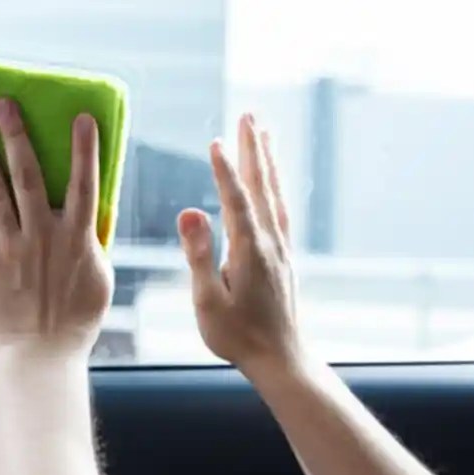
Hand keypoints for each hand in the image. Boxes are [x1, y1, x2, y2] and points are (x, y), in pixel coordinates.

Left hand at [0, 98, 113, 362]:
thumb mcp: (99, 279)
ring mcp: (11, 245)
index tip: (81, 116)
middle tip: (4, 103)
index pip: (83, 182)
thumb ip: (95, 243)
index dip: (83, 148)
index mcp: (77, 237)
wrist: (38, 356)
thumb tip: (97, 214)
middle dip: (16, 134)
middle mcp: (43, 234)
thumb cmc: (75, 322)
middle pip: (27, 173)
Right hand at [177, 114, 302, 376]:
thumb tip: (189, 213)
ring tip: (263, 132)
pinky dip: (275, 185)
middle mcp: (271, 243)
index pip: (236, 200)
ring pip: (275, 194)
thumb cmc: (238, 336)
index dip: (225, 169)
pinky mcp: (284, 256)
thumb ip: (199, 256)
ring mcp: (281, 248)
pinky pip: (281, 209)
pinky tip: (270, 180)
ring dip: (267, 160)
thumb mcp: (208, 302)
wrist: (281, 360)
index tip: (216, 140)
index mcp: (250, 252)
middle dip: (254, 149)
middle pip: (262, 186)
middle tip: (249, 115)